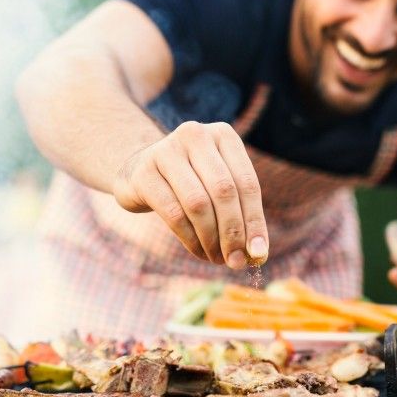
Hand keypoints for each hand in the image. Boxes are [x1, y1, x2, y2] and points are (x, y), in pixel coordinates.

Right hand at [112, 121, 268, 269]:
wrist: (138, 171)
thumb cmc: (190, 182)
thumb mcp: (218, 186)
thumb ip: (240, 213)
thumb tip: (257, 253)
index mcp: (223, 134)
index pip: (247, 182)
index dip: (255, 221)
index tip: (259, 253)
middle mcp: (195, 135)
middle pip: (224, 192)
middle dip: (233, 232)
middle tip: (236, 261)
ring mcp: (166, 151)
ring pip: (198, 204)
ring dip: (211, 239)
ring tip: (217, 258)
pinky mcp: (143, 173)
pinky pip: (174, 213)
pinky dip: (190, 239)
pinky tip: (198, 251)